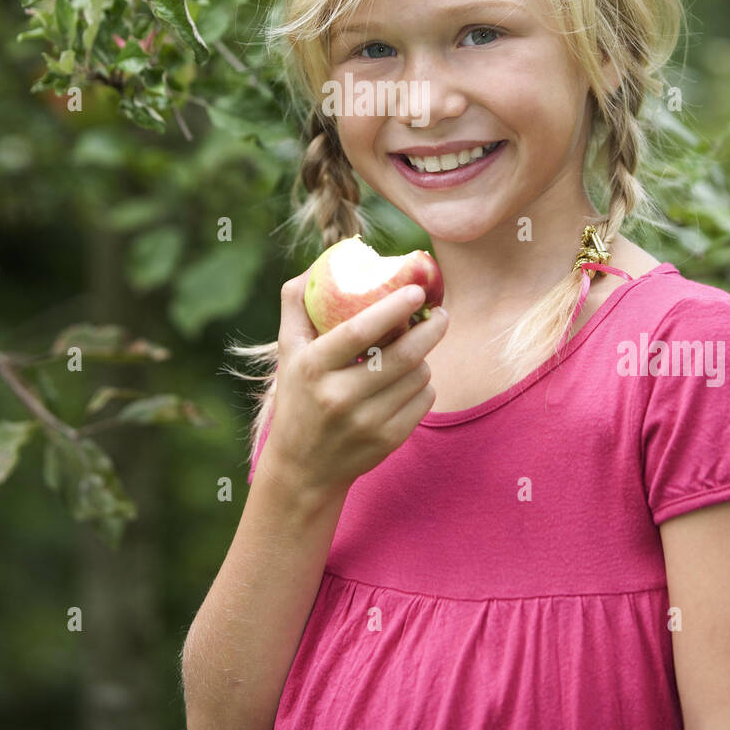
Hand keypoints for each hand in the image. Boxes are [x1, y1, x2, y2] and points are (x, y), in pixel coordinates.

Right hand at [259, 267, 449, 501]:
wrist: (302, 468)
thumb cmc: (297, 395)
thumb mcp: (287, 350)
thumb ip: (297, 302)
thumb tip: (323, 261)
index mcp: (312, 367)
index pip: (359, 332)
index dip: (392, 308)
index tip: (416, 290)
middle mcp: (337, 397)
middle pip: (401, 355)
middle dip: (430, 329)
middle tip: (441, 313)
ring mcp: (364, 422)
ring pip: (417, 376)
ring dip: (424, 357)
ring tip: (417, 349)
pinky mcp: (386, 441)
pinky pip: (424, 401)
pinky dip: (424, 385)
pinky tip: (412, 380)